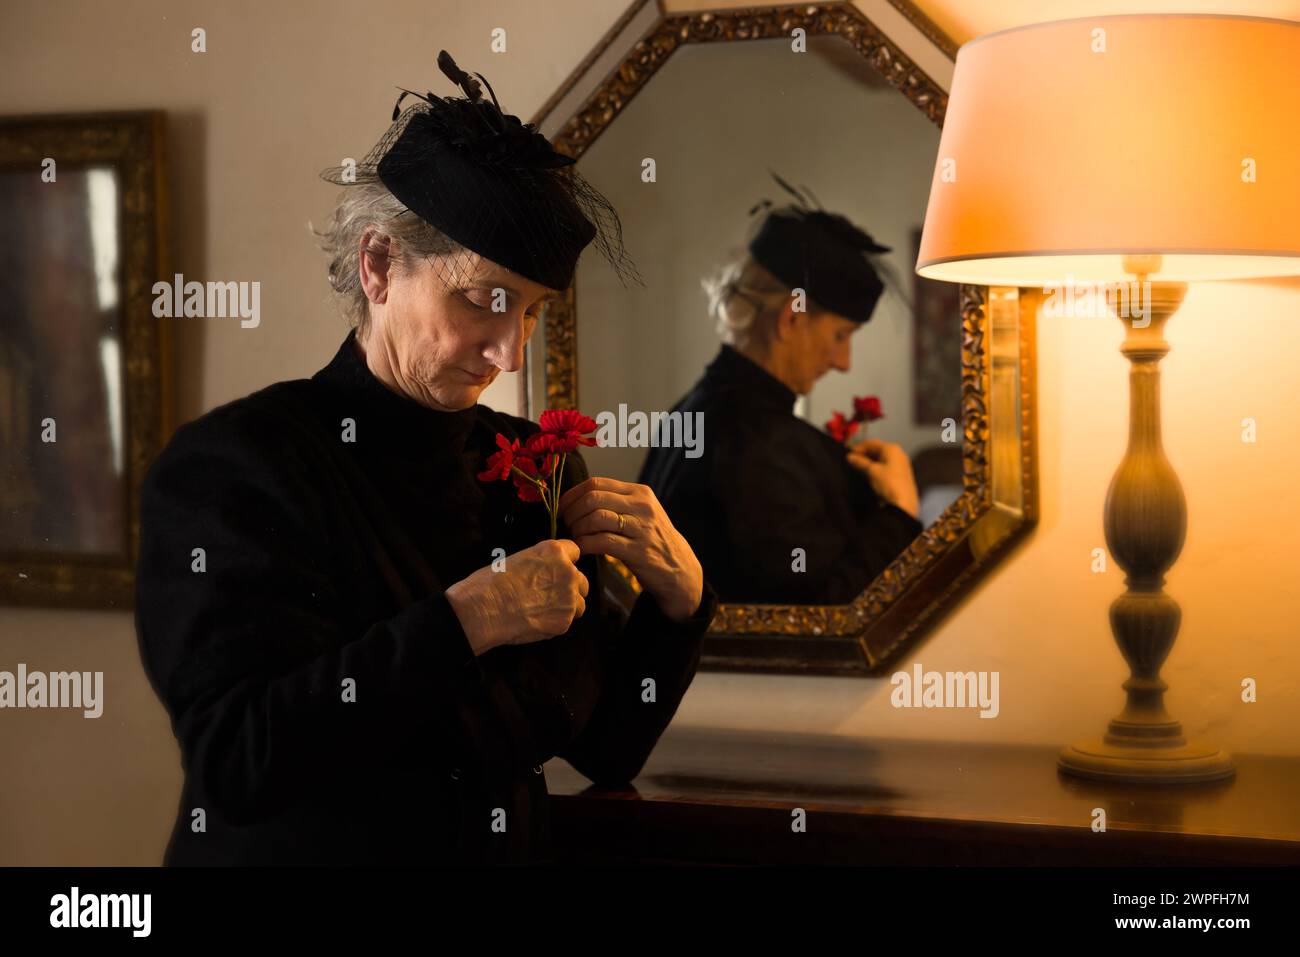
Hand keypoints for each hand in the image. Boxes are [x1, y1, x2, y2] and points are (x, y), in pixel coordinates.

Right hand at [445, 539, 588, 653]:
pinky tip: (536, 623)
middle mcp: (568, 573)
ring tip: (544, 611)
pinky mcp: (564, 622)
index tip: (557, 570)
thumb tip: (540, 573)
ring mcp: (569, 599)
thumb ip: (539, 565)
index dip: (565, 561)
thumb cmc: (491, 582)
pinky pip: (566, 622)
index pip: (574, 551)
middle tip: (549, 595)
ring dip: (567, 607)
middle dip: (570, 587)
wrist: (484, 609)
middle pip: (581, 580)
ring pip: (579, 604)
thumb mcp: (517, 559)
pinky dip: (555, 623)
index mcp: (554, 552)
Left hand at [558, 476, 704, 622]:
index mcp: (639, 492)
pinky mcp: (638, 551)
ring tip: (576, 537)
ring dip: (578, 528)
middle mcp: (642, 506)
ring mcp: (642, 528)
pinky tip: (582, 549)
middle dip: (572, 512)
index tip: (562, 509)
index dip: (572, 495)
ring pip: (596, 517)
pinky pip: (602, 542)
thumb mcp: (640, 512)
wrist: (679, 567)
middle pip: (593, 498)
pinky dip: (585, 544)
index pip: (596, 483)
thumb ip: (616, 502)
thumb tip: (576, 499)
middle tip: (568, 525)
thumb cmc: (651, 539)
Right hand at [846, 438, 919, 519]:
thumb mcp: (872, 471)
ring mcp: (900, 465)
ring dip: (869, 462)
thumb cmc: (890, 484)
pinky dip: (876, 468)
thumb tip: (851, 457)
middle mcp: (898, 454)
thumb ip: (860, 462)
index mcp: (892, 449)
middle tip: (851, 460)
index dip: (859, 448)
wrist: (903, 504)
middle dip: (864, 454)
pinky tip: (868, 474)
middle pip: (877, 450)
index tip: (848, 453)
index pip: (872, 443)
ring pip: (881, 459)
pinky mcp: (900, 475)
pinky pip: (885, 467)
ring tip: (857, 467)